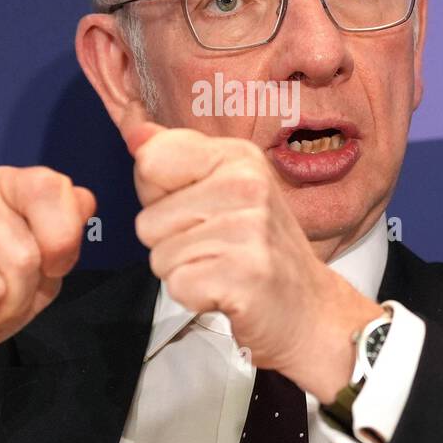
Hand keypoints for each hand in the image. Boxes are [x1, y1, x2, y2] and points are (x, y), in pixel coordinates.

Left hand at [121, 102, 383, 402]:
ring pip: (159, 256)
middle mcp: (246, 184)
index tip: (195, 208)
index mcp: (237, 156)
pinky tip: (226, 289)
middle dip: (170, 243)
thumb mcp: (222, 189)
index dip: (159, 197)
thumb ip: (175, 160)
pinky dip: (195, 296)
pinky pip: (177, 285)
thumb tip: (135, 134)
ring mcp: (249, 229)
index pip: (150, 161)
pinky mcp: (245, 274)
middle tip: (215, 248)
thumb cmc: (258, 249)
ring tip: (222, 267)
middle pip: (147, 220)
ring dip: (183, 271)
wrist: (307, 307)